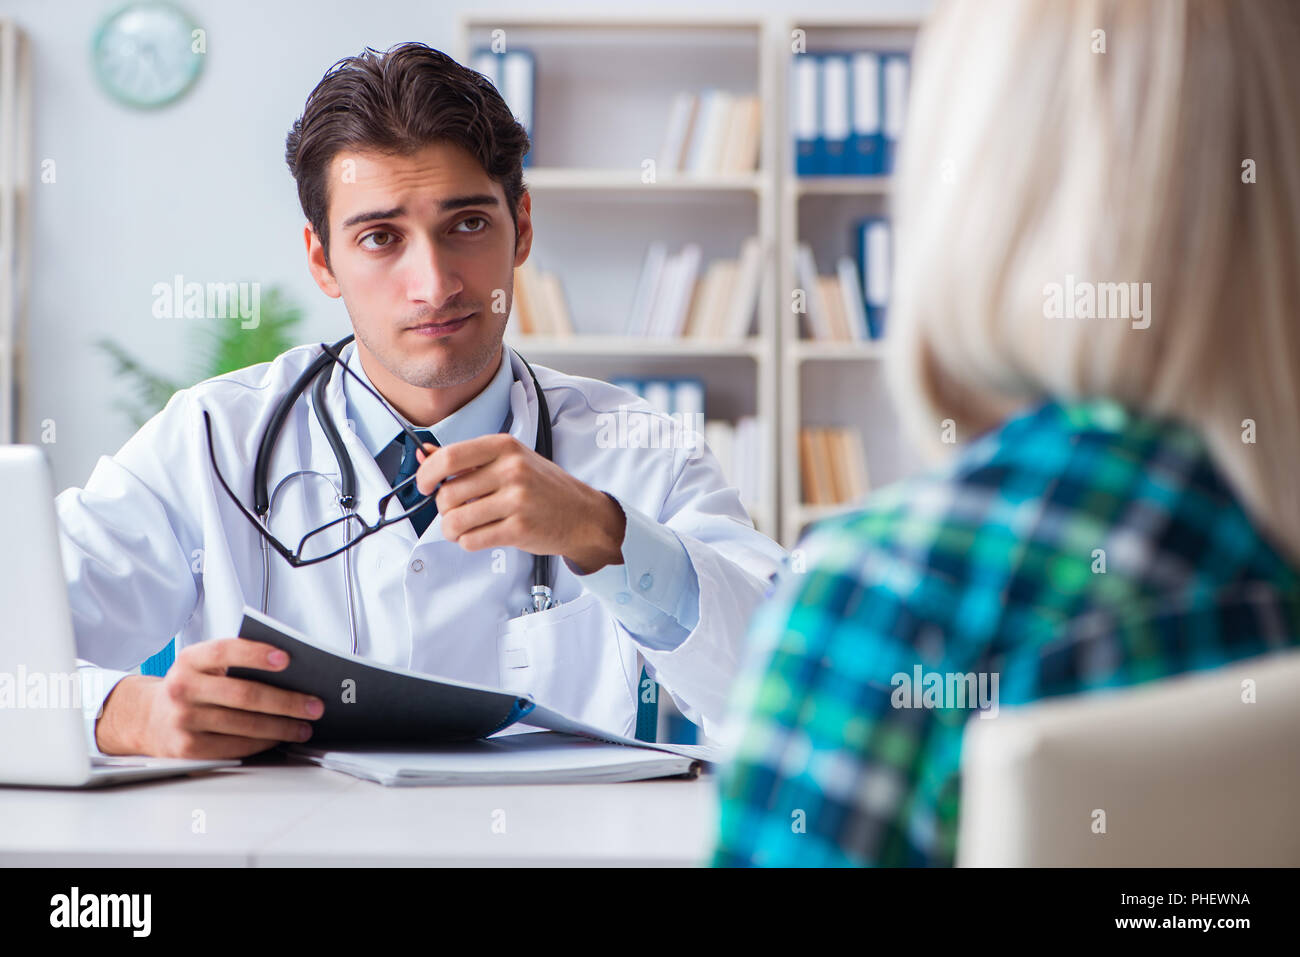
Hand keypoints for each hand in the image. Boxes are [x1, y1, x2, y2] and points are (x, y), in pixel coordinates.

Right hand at [94, 639, 324, 758]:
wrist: (148, 718)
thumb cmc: (191, 687)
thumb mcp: (202, 665)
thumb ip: (235, 662)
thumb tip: (290, 671)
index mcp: (189, 660)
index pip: (225, 651)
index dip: (256, 654)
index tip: (287, 659)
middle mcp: (182, 689)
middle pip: (243, 695)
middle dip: (286, 701)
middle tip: (314, 705)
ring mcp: (183, 721)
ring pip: (244, 725)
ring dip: (281, 727)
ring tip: (304, 726)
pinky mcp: (188, 749)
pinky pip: (235, 747)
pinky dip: (262, 743)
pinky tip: (279, 738)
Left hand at [413, 433, 626, 573]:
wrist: (584, 515)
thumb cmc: (544, 487)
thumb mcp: (510, 460)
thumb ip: (467, 458)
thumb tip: (423, 454)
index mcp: (505, 446)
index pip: (449, 457)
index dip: (427, 475)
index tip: (424, 485)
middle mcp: (511, 470)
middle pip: (447, 494)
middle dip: (443, 508)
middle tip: (455, 510)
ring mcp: (516, 500)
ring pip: (455, 520)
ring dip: (452, 529)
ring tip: (464, 527)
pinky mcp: (519, 529)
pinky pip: (471, 540)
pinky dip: (468, 542)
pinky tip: (481, 535)